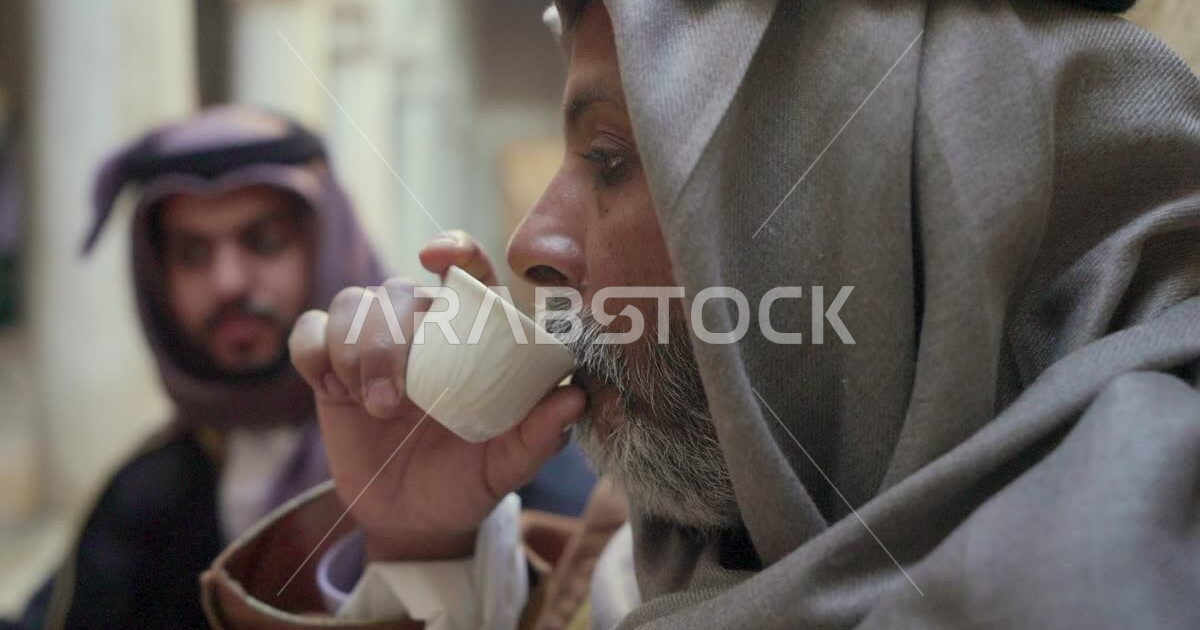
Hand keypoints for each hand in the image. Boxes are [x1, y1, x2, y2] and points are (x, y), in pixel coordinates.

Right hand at [288, 230, 584, 560]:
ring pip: (350, 306)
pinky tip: (334, 391)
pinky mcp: (328, 367)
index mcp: (473, 336)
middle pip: (398, 292)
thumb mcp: (508, 466)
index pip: (468, 270)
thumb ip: (539, 435)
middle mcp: (422, 329)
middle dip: (389, 337)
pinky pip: (309, 334)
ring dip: (355, 350)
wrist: (414, 522)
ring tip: (372, 405)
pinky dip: (314, 355)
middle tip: (393, 401)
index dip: (454, 250)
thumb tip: (575, 398)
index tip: (435, 258)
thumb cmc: (469, 480)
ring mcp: (372, 345)